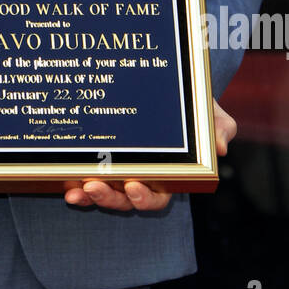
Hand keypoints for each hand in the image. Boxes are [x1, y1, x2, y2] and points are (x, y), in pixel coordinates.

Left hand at [63, 97, 236, 209]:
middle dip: (109, 199)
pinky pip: (86, 181)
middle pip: (124, 200)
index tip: (134, 187)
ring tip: (78, 189)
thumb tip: (221, 147)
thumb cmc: (191, 107)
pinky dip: (76, 188)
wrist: (169, 88)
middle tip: (94, 186)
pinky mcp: (99, 164)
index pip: (155, 198)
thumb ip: (220, 128)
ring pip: (103, 194)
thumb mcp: (209, 113)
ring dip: (90, 196)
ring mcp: (118, 173)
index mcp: (167, 176)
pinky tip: (67, 187)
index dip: (144, 199)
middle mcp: (141, 179)